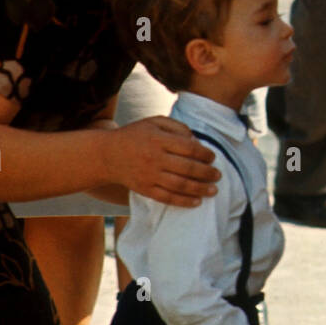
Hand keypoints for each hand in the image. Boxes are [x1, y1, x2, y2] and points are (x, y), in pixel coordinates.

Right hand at [107, 117, 221, 207]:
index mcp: (158, 140)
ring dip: (200, 189)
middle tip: (218, 175)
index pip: (188, 148)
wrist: (107, 155)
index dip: (204, 154)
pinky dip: (183, 201)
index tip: (212, 157)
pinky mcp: (145, 189)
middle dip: (207, 173)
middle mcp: (154, 158)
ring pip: (180, 185)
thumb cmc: (136, 136)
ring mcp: (149, 176)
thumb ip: (177, 127)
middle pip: (187, 168)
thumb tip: (196, 141)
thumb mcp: (154, 122)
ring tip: (213, 190)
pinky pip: (167, 198)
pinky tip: (197, 202)